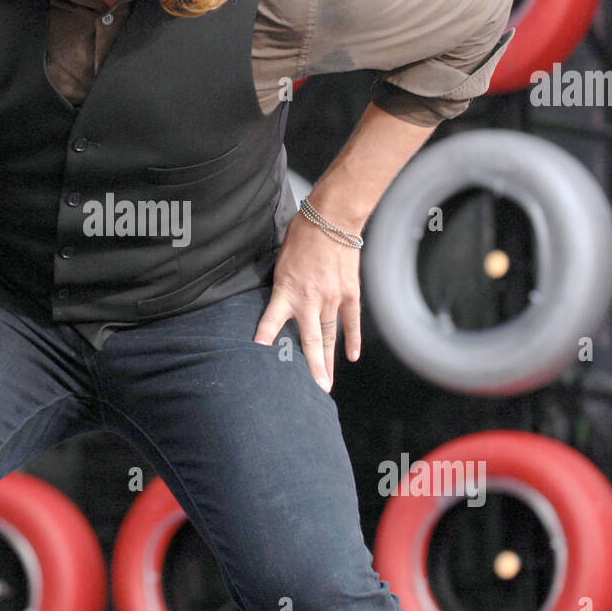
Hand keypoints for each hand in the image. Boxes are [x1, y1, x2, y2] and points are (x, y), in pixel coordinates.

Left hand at [252, 211, 361, 391]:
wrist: (332, 220)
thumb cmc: (301, 237)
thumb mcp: (280, 262)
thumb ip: (281, 287)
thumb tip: (279, 305)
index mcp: (286, 291)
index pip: (270, 322)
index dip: (264, 341)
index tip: (258, 360)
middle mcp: (309, 300)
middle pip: (310, 342)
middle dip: (310, 368)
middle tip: (312, 390)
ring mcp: (332, 299)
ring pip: (330, 337)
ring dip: (328, 361)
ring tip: (326, 383)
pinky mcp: (349, 294)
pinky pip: (351, 322)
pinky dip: (352, 339)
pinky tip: (351, 356)